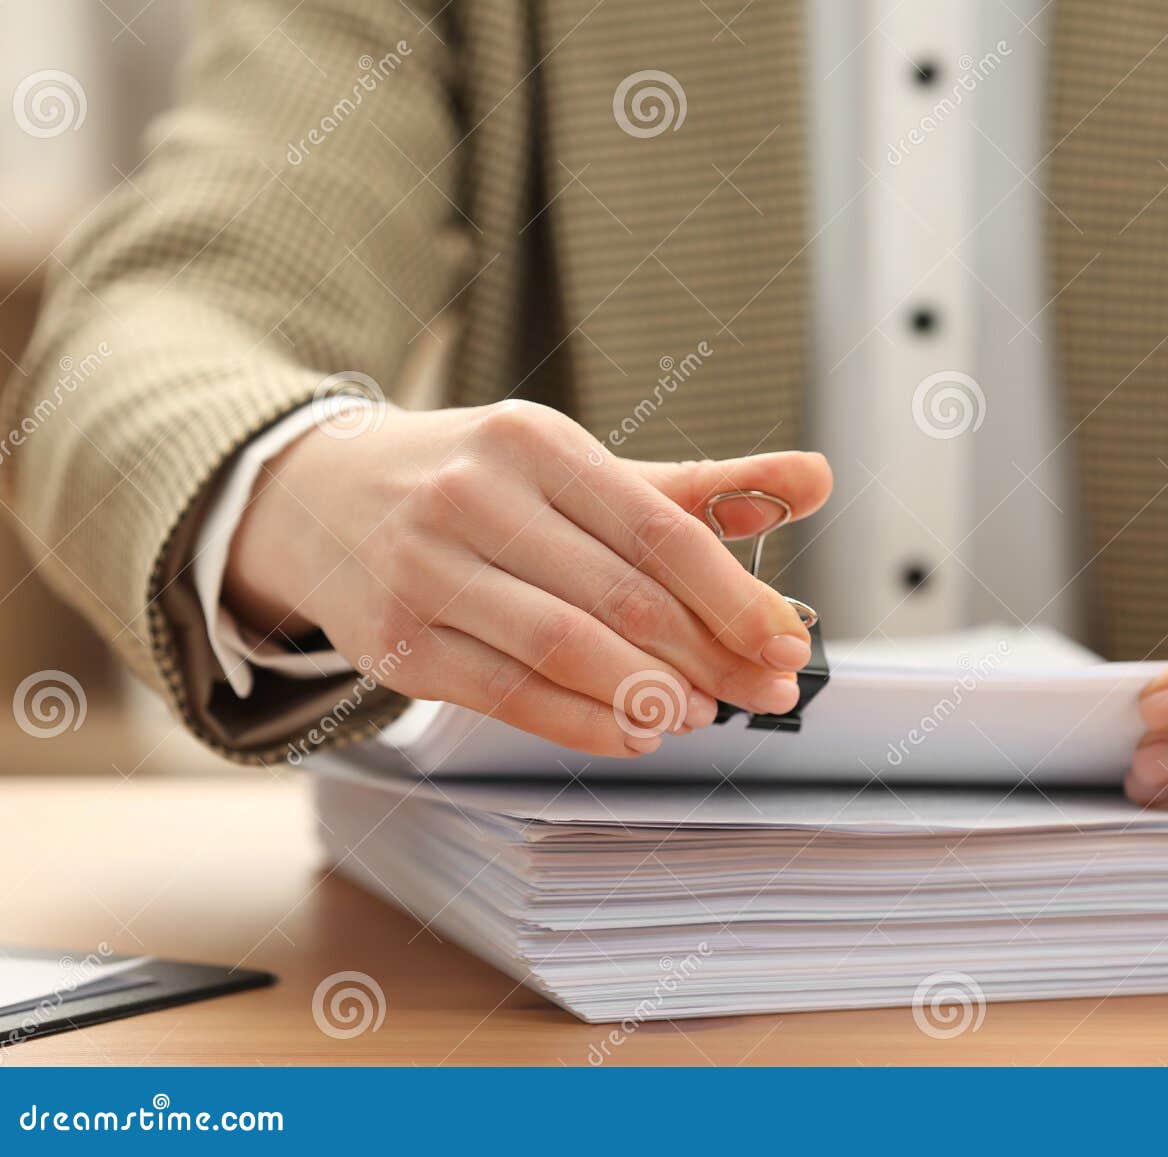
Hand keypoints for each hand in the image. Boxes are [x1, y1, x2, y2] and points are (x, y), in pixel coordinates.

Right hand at [223, 400, 831, 756]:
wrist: (315, 496)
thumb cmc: (473, 483)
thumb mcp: (576, 467)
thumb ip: (697, 487)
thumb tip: (817, 479)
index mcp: (536, 442)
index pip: (660, 531)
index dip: (735, 596)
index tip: (789, 643)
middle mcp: (474, 496)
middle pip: (623, 597)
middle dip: (710, 657)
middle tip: (767, 694)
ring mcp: (425, 570)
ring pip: (568, 650)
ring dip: (652, 695)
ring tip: (702, 714)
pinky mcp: (393, 641)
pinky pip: (510, 695)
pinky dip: (585, 725)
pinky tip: (635, 734)